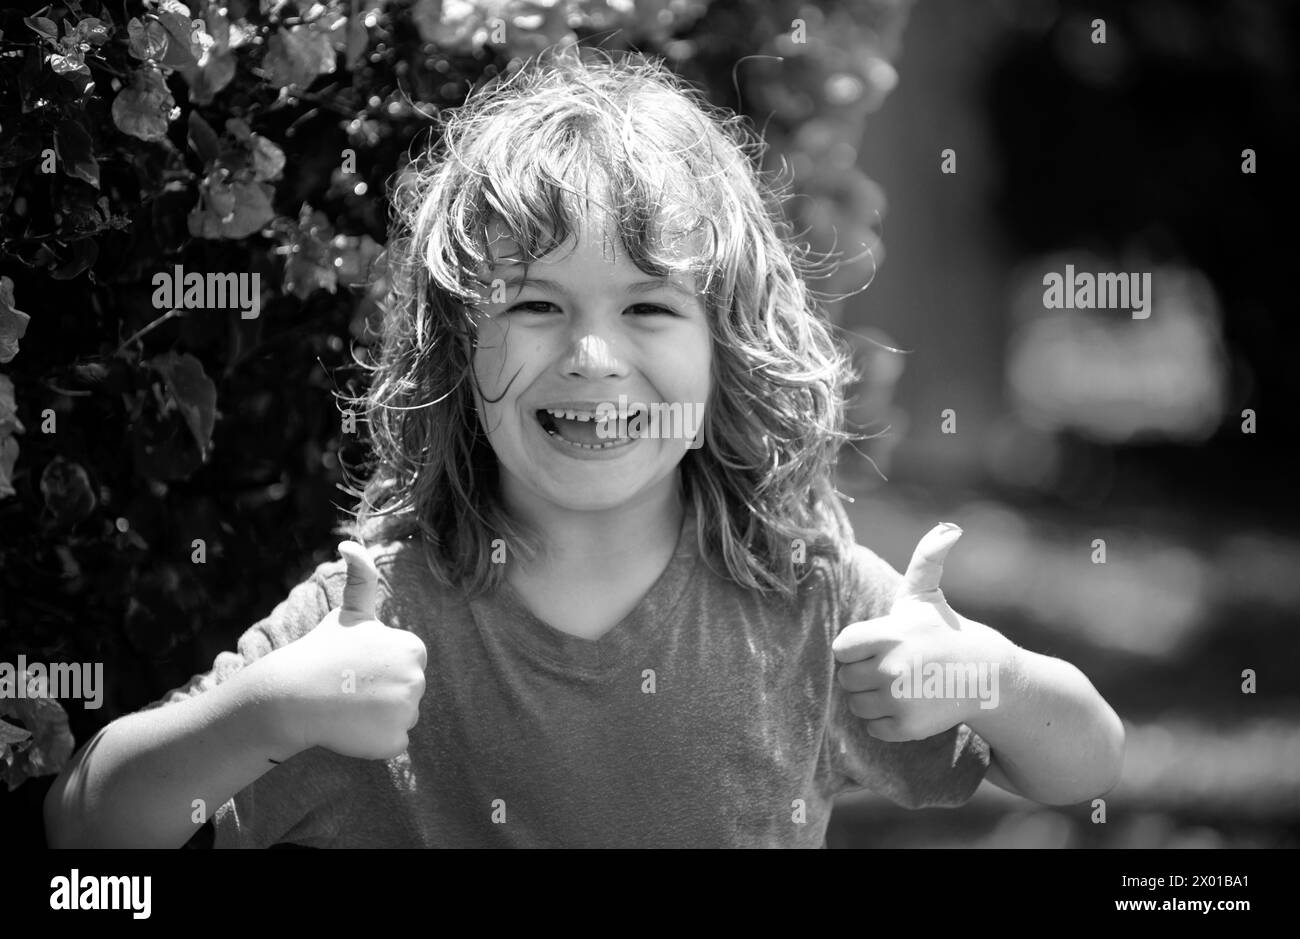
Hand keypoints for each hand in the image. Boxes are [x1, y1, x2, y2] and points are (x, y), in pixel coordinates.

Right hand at [264, 542, 427, 759]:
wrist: (290, 696)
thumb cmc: (320, 652)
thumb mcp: (348, 612)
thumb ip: (361, 576)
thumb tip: (349, 542)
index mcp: (412, 647)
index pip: (408, 666)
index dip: (381, 668)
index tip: (357, 666)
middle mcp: (417, 678)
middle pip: (407, 692)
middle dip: (381, 692)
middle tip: (349, 687)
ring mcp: (407, 711)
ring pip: (400, 718)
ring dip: (377, 717)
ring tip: (347, 705)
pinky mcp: (394, 741)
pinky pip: (392, 743)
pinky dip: (373, 741)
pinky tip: (350, 727)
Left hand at [830, 524, 1012, 741]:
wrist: (986, 675)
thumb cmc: (945, 629)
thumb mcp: (928, 593)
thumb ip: (925, 560)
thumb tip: (948, 529)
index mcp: (889, 634)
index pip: (841, 648)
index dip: (857, 647)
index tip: (879, 645)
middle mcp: (892, 668)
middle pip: (845, 677)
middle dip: (863, 672)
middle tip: (892, 666)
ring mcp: (899, 699)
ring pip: (856, 704)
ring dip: (871, 697)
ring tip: (899, 685)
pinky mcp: (907, 726)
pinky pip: (872, 727)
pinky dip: (884, 721)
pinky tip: (906, 704)